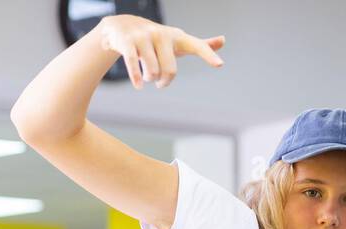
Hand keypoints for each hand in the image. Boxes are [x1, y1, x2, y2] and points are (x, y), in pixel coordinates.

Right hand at [98, 15, 224, 89]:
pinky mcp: (128, 41)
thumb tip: (223, 40)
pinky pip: (134, 64)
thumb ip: (201, 44)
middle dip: (163, 81)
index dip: (208, 55)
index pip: (196, 46)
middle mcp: (161, 34)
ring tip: (146, 76)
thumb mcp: (178, 41)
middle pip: (170, 70)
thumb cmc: (157, 39)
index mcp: (177, 37)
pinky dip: (137, 78)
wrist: (122, 27)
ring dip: (149, 79)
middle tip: (159, 82)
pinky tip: (139, 85)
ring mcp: (143, 37)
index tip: (220, 64)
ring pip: (152, 71)